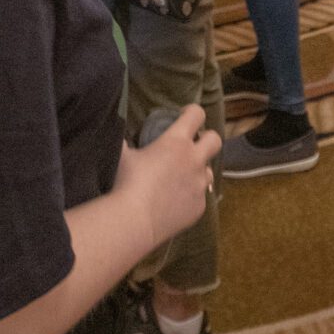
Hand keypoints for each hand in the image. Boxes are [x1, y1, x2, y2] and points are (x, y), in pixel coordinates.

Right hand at [119, 105, 219, 246]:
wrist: (134, 221)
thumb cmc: (126, 183)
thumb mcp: (122, 155)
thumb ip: (125, 140)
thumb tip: (118, 133)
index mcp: (176, 142)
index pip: (196, 114)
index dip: (192, 112)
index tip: (182, 116)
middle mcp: (194, 160)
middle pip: (215, 140)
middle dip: (206, 139)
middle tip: (191, 145)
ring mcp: (199, 185)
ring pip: (209, 171)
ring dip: (198, 170)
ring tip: (180, 178)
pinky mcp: (199, 207)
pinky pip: (200, 196)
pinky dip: (190, 195)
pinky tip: (174, 202)